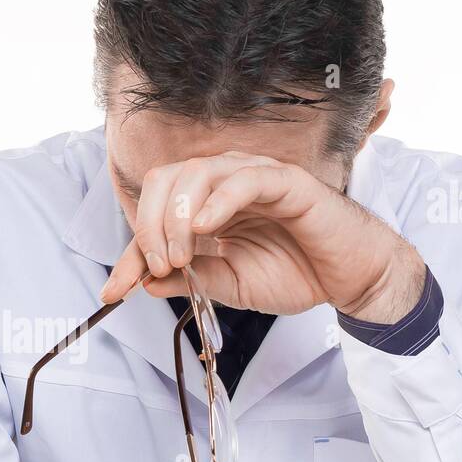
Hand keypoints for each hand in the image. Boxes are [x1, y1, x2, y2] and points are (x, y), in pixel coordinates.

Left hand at [100, 151, 425, 322]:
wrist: (349, 279)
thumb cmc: (295, 274)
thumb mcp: (229, 286)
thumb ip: (190, 279)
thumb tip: (143, 282)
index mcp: (206, 207)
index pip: (153, 216)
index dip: (130, 253)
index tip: (112, 290)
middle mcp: (223, 184)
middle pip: (164, 179)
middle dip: (149, 226)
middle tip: (159, 266)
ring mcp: (254, 177)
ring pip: (197, 172)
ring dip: (177, 216)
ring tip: (181, 256)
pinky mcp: (286, 182)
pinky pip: (245, 178)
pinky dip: (219, 200)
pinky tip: (206, 229)